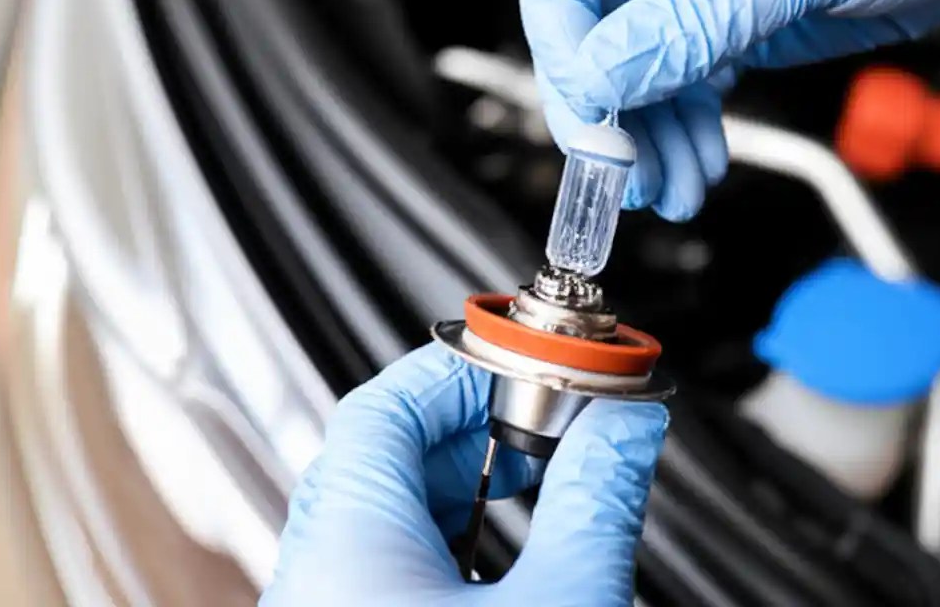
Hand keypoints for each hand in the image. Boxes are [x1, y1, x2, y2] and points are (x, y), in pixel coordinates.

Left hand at [260, 344, 668, 606]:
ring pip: (382, 517)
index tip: (532, 358)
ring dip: (464, 486)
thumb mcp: (563, 604)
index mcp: (345, 547)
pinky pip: (381, 569)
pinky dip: (444, 543)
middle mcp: (312, 579)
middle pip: (383, 455)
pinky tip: (504, 564)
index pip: (385, 405)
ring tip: (538, 481)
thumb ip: (597, 503)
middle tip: (549, 415)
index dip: (466, 367)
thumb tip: (626, 427)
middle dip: (477, 424)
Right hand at [520, 0, 939, 220]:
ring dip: (645, 135)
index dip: (561, 33)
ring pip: (636, 66)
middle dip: (604, 104)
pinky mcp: (739, 20)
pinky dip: (684, 131)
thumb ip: (694, 15)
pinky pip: (685, 83)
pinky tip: (697, 165)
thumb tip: (602, 74)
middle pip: (590, 22)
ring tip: (667, 187)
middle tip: (620, 168)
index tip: (590, 103)